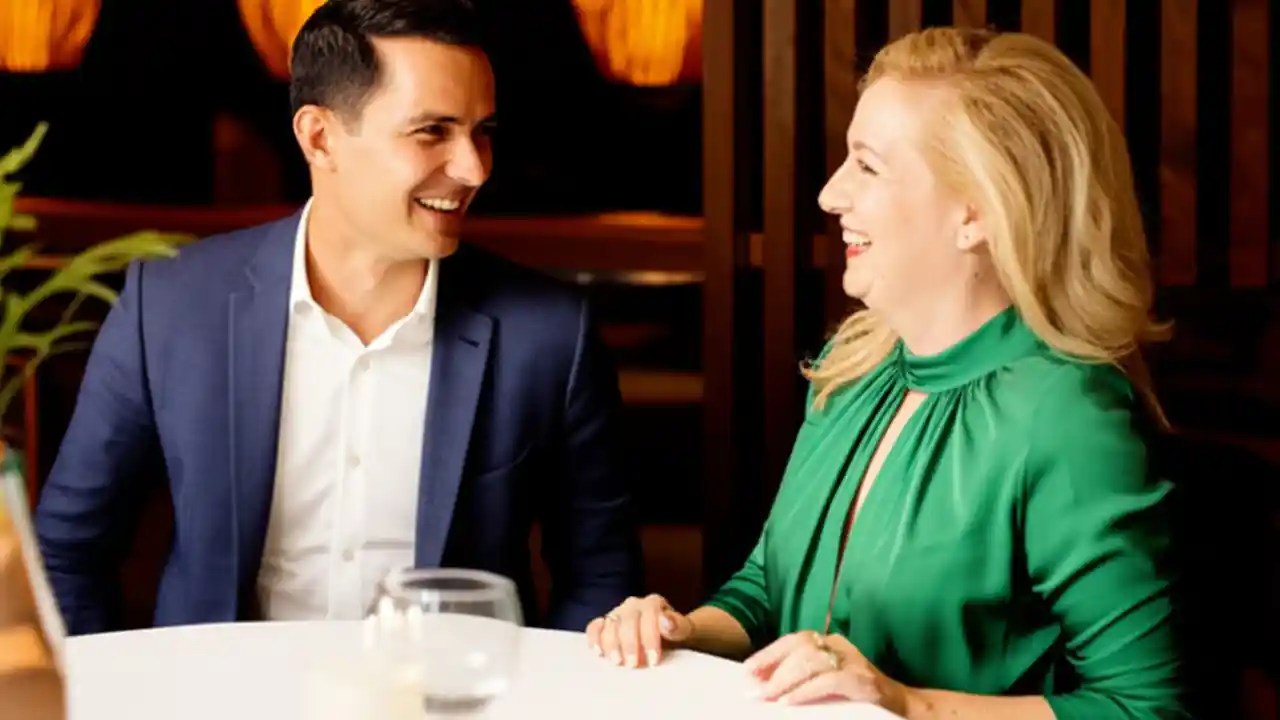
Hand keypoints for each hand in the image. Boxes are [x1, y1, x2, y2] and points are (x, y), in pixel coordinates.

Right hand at [584, 594, 693, 667]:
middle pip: (627, 620)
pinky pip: (595, 626)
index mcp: (653, 603)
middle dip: (630, 644)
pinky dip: (594, 637)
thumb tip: (665, 621)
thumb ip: (678, 626)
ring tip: (618, 662)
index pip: (649, 614)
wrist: (668, 638)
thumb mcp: (685, 632)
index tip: (653, 660)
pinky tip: (598, 651)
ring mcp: (618, 613)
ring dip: (611, 644)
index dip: (649, 638)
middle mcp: (633, 605)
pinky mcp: (606, 624)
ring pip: (610, 624)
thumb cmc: (675, 636)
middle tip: (634, 665)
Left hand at [744, 630, 911, 711]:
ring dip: (786, 680)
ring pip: (812, 661)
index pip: (793, 640)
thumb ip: (802, 677)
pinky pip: (830, 681)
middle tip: (755, 690)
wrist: (903, 709)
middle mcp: (841, 646)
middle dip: (773, 668)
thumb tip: (764, 684)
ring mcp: (854, 662)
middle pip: (800, 647)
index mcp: (830, 643)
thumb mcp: (827, 681)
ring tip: (769, 697)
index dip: (769, 654)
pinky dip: (807, 691)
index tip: (748, 671)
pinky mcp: (864, 681)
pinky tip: (791, 702)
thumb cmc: (858, 697)